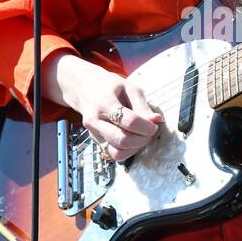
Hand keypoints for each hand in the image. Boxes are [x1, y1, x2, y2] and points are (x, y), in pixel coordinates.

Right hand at [42, 53, 163, 161]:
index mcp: (104, 104)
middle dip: (143, 139)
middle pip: (123, 141)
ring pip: (118, 153)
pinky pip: (114, 154)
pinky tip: (133, 139)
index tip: (155, 124)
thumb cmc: (109, 86)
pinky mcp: (96, 142)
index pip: (130, 122)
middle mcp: (95, 122)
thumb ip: (142, 106)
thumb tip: (157, 120)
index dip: (147, 126)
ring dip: (135, 148)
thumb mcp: (128, 87)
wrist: (85, 89)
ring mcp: (94, 134)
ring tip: (141, 136)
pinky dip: (128, 151)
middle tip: (150, 131)